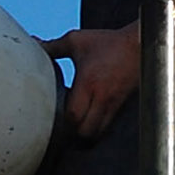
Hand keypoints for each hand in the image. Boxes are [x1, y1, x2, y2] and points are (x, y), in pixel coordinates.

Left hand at [46, 24, 141, 140]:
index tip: (55, 114)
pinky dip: (97, 129)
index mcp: (88, 83)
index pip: (73, 116)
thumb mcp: (77, 41)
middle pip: (85, 133)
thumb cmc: (108, 42)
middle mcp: (102, 98)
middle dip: (72, 134)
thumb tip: (33, 43)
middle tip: (63, 126)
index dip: (63, 121)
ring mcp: (114, 105)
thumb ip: (53, 46)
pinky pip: (107, 128)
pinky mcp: (121, 107)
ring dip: (85, 134)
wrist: (141, 45)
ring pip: (98, 134)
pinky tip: (90, 119)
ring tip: (76, 126)